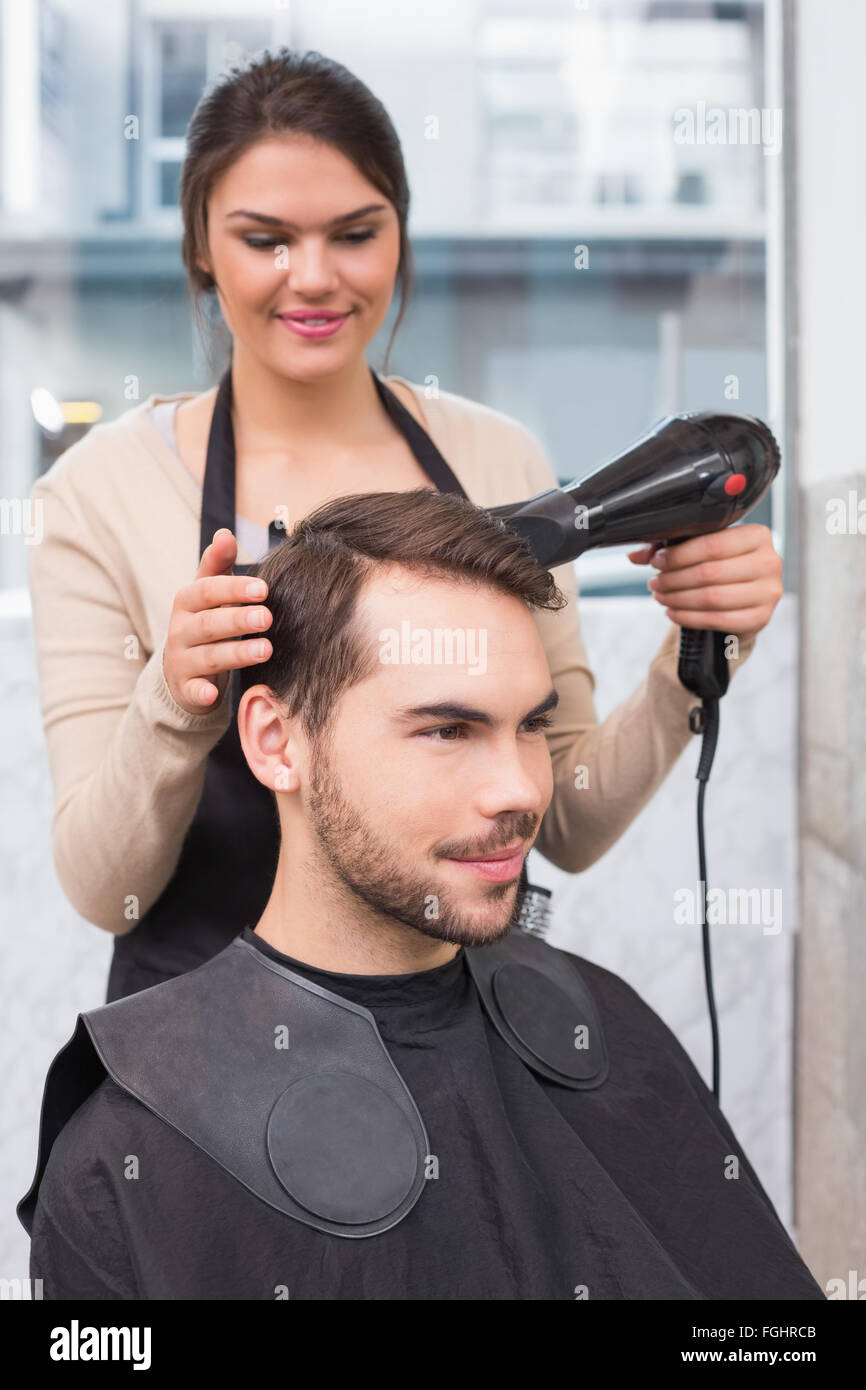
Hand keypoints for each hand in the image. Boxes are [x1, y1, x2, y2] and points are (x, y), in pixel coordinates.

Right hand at [163, 528, 272, 715]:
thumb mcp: (207, 593)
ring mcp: (181, 661)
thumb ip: (216, 564)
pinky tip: (213, 695)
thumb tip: (226, 533)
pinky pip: (192, 691)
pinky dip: (200, 693)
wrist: (179, 670)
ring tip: (266, 649)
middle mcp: (181, 630)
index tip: (262, 588)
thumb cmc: (203, 623)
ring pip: (208, 656)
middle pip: (209, 624)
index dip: (233, 588)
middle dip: (238, 619)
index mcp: (187, 602)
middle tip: (267, 617)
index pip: (207, 591)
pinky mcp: (186, 688)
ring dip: (235, 653)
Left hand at [626, 523, 783, 637]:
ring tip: (660, 596)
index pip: (711, 544)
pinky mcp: (761, 618)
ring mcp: (769, 592)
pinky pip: (718, 620)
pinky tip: (673, 612)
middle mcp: (770, 562)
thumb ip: (670, 547)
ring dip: (678, 599)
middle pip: (709, 572)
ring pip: (712, 597)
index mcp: (758, 535)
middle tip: (655, 582)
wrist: (745, 597)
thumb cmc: (722, 566)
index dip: (678, 555)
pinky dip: (688, 618)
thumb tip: (635, 555)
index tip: (656, 561)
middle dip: (674, 579)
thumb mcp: (701, 549)